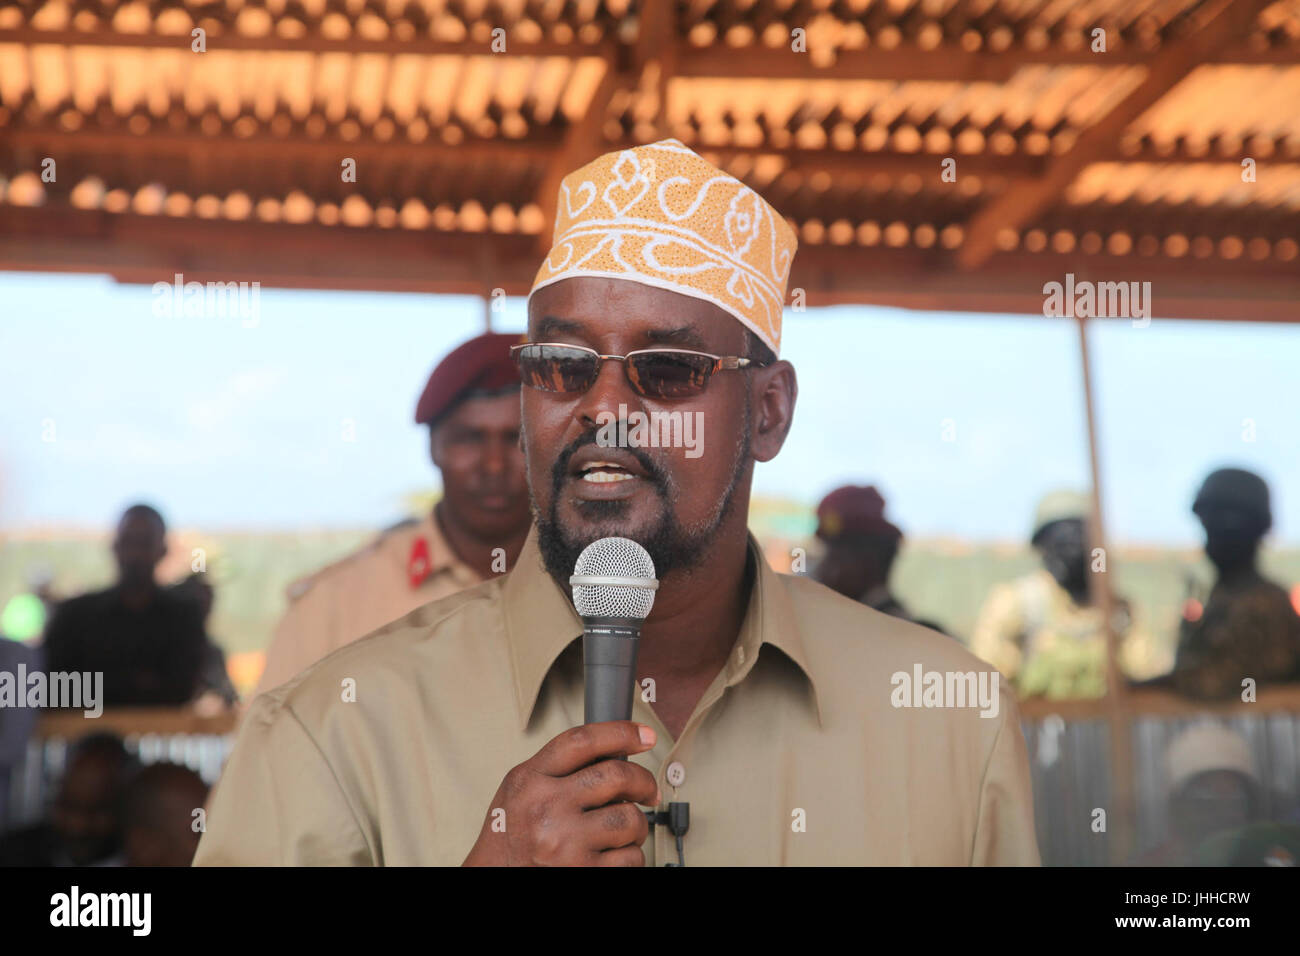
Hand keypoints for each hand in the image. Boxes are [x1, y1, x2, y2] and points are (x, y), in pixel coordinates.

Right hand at [462, 721, 659, 866]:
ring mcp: (565, 843)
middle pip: (616, 776)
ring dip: (637, 824)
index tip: (644, 736)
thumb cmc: (509, 835)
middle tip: (648, 790)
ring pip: (629, 819)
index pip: (582, 742)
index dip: (621, 733)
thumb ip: (557, 769)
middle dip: (643, 781)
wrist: (493, 876)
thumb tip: (612, 753)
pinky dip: (632, 855)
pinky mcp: (582, 872)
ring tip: (626, 829)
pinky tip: (617, 853)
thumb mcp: (520, 789)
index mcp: (530, 780)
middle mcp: (546, 809)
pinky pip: (630, 857)